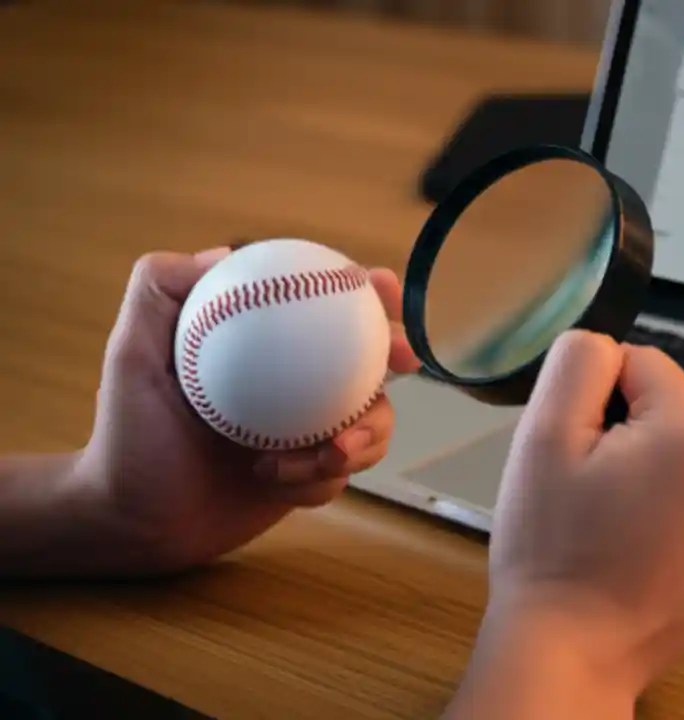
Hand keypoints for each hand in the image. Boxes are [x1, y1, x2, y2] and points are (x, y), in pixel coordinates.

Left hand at [72, 246, 419, 574]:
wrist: (134, 524)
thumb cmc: (127, 438)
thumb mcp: (131, 357)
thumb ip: (158, 292)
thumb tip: (223, 253)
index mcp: (259, 347)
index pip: (319, 304)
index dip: (363, 290)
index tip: (380, 288)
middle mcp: (290, 384)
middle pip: (365, 359)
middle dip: (393, 357)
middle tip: (399, 364)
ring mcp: (305, 431)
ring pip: (370, 422)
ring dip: (361, 437)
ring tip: (326, 454)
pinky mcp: (310, 476)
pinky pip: (342, 472)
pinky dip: (319, 478)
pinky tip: (277, 482)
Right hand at [446, 331, 683, 716]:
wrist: (575, 652)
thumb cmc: (554, 552)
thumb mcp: (544, 434)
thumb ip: (579, 361)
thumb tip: (606, 344)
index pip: (641, 363)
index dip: (597, 399)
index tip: (578, 450)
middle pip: (669, 409)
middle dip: (627, 435)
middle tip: (587, 492)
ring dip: (649, 473)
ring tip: (610, 525)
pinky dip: (669, 513)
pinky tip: (633, 549)